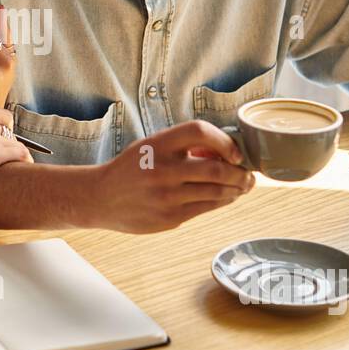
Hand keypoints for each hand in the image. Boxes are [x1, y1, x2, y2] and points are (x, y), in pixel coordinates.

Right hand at [89, 121, 254, 232]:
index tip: (234, 151)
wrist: (100, 198)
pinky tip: (226, 197)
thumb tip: (228, 151)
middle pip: (216, 168)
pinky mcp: (170, 218)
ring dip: (237, 189)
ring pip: (217, 192)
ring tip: (242, 186)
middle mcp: (162, 169)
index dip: (224, 140)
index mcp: (157, 144)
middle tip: (248, 174)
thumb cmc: (131, 169)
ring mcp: (166, 196)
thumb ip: (183, 146)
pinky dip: (223, 201)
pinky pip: (207, 208)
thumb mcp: (151, 146)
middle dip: (240, 173)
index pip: (199, 132)